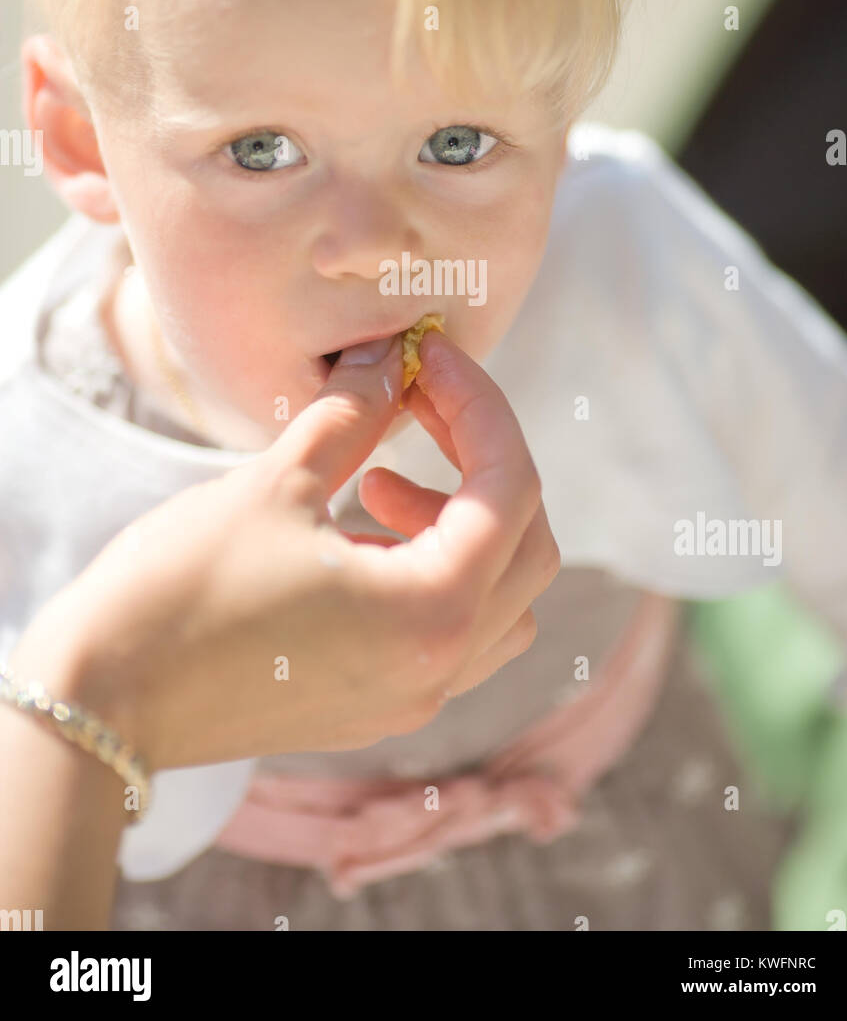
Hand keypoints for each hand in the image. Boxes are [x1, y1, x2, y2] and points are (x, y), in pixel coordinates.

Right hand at [14, 329, 559, 772]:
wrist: (102, 698)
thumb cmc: (181, 590)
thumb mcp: (277, 482)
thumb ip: (355, 413)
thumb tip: (390, 358)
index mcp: (433, 612)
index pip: (510, 488)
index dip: (478, 405)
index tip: (430, 356)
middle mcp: (441, 667)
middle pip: (527, 546)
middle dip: (482, 460)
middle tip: (418, 404)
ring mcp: (412, 697)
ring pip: (500, 599)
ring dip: (463, 524)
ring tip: (377, 483)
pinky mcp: (377, 707)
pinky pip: (450, 633)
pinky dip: (433, 571)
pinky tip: (359, 536)